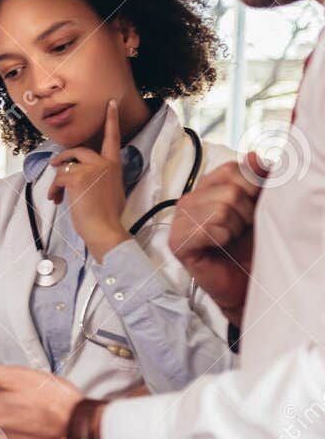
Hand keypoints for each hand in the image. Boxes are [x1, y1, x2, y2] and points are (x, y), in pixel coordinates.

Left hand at [48, 98, 127, 258]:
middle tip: (55, 166)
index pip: (112, 138)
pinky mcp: (78, 177)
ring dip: (57, 181)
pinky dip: (54, 189)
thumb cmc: (106, 216)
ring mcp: (92, 169)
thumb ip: (102, 176)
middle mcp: (105, 163)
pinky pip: (59, 178)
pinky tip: (57, 200)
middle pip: (78, 150)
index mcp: (115, 165)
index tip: (110, 103)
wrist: (105, 229)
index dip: (111, 120)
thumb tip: (86, 176)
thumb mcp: (111, 190)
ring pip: (65, 166)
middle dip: (63, 158)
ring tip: (57, 195)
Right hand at [167, 152, 265, 325]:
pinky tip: (219, 247)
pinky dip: (222, 238)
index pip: (231, 169)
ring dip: (235, 228)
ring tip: (230, 239)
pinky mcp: (177, 242)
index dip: (252, 188)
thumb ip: (259, 178)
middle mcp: (188, 201)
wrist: (246, 281)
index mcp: (206, 189)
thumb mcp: (260, 205)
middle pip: (230, 190)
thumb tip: (254, 156)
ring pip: (221, 209)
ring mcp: (179, 221)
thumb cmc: (251, 245)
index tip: (252, 208)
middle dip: (245, 212)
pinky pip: (208, 228)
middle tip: (240, 229)